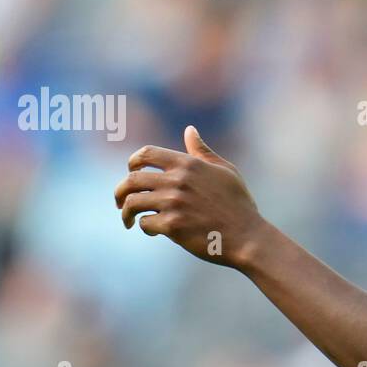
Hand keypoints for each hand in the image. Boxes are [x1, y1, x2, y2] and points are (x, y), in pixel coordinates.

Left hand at [114, 126, 264, 267]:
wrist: (248, 237)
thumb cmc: (238, 204)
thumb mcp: (225, 171)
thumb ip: (202, 151)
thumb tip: (189, 130)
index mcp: (188, 164)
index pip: (146, 154)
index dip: (133, 162)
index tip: (131, 172)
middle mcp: (177, 181)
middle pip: (131, 179)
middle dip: (120, 191)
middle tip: (119, 202)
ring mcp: (174, 203)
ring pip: (132, 202)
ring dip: (125, 212)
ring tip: (128, 220)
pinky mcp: (173, 226)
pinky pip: (145, 223)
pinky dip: (144, 227)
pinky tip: (153, 231)